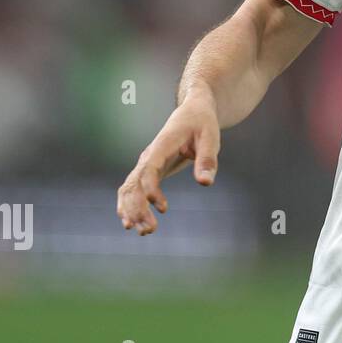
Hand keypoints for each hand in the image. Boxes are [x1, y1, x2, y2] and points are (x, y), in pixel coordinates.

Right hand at [117, 91, 221, 234]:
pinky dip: (130, 205)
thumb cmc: (202, 122)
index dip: (151, 188)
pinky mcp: (149, 170)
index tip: (160, 207)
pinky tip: (133, 224)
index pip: (150, 169)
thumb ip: (207, 160)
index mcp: (162, 145)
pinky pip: (133, 189)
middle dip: (138, 208)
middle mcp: (149, 156)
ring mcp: (146, 163)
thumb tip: (205, 183)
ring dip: (133, 210)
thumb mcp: (211, 137)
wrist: (192, 111)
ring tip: (144, 231)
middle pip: (134, 183)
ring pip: (130, 189)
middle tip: (149, 229)